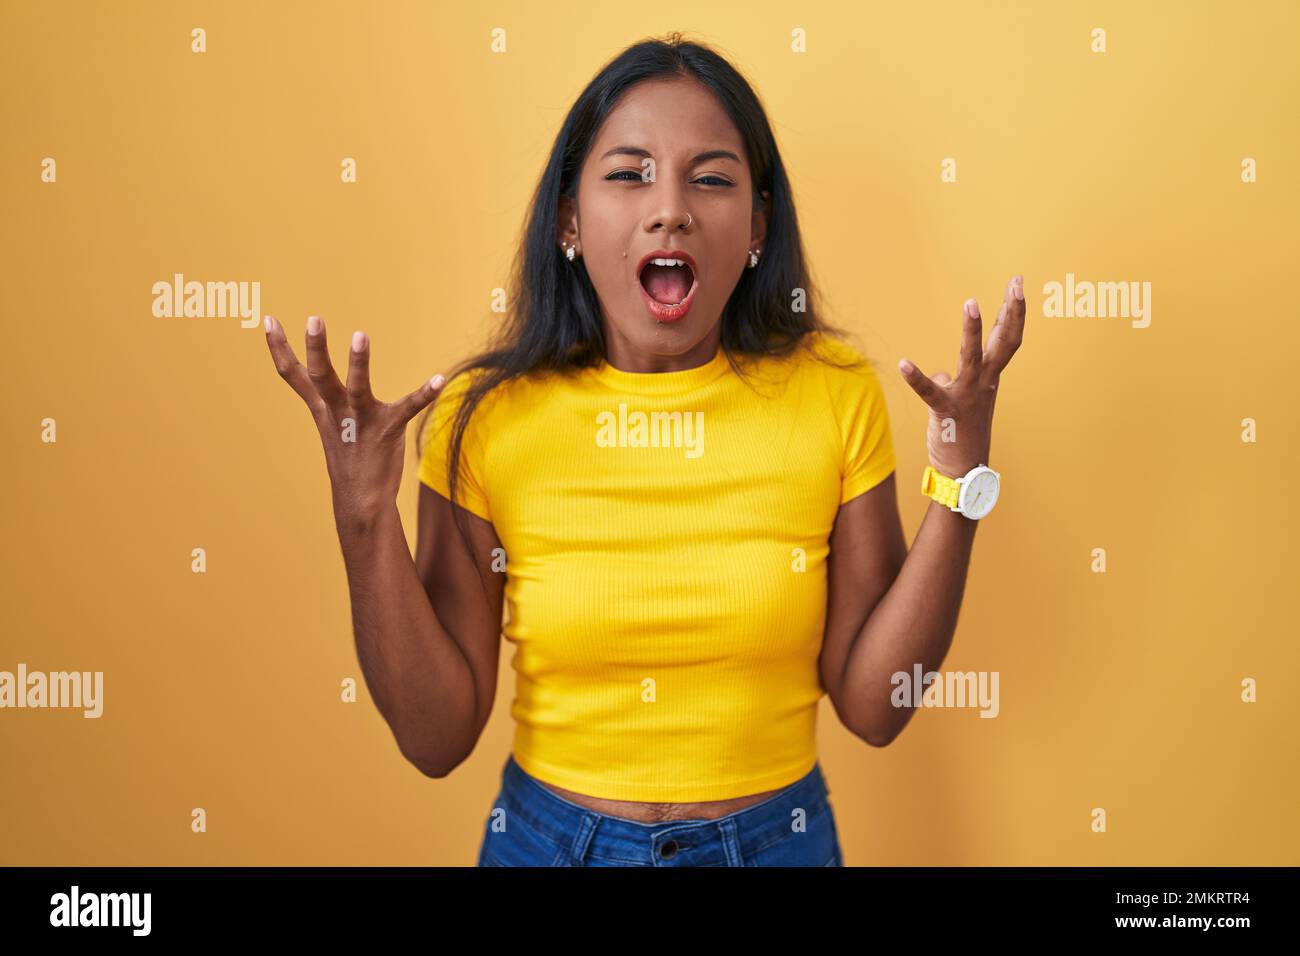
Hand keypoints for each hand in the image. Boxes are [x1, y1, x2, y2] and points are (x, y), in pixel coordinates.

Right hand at [263, 314, 445, 525]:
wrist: (361, 501)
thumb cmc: (349, 455)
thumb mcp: (330, 422)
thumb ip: (323, 396)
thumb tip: (312, 371)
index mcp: (322, 407)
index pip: (293, 375)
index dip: (279, 347)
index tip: (268, 319)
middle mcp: (337, 412)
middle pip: (320, 377)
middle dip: (315, 348)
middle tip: (314, 319)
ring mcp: (362, 421)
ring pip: (357, 389)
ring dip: (358, 363)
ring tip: (359, 335)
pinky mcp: (388, 431)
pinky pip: (408, 408)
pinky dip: (424, 393)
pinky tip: (440, 379)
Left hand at [897, 275, 1025, 478]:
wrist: (964, 472)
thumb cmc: (963, 434)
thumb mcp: (961, 401)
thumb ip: (953, 380)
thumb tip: (940, 374)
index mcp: (990, 378)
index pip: (1006, 339)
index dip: (1013, 311)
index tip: (1018, 285)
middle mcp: (984, 383)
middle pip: (1004, 342)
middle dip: (1011, 311)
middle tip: (1018, 283)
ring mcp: (968, 396)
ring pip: (972, 357)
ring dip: (972, 330)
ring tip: (971, 303)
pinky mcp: (946, 411)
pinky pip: (930, 392)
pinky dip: (916, 378)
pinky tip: (903, 364)